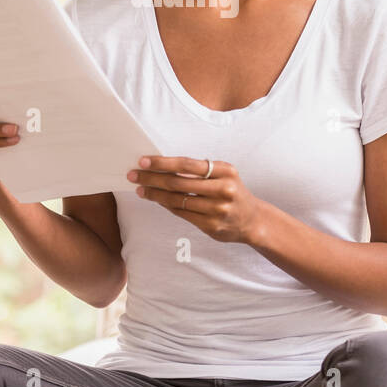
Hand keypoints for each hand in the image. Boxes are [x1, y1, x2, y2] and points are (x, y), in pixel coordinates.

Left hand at [127, 156, 267, 244]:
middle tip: (134, 175)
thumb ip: (198, 172)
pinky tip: (156, 200)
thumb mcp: (223, 175)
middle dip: (152, 178)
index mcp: (225, 171)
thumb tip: (162, 167)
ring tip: (141, 189)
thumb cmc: (231, 192)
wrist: (252, 220)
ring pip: (177, 200)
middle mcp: (223, 189)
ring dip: (155, 194)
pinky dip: (166, 206)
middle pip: (178, 183)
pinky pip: (182, 214)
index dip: (163, 163)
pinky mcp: (211, 226)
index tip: (143, 161)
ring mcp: (217, 209)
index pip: (187, 164)